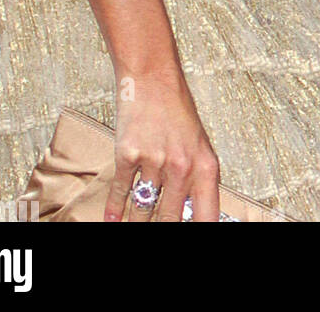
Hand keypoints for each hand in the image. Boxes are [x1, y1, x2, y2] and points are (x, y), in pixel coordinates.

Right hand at [104, 70, 220, 222]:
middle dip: (161, 229)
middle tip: (153, 232)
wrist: (153, 78)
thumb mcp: (199, 145)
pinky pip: (121, 192)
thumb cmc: (177, 112)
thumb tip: (190, 215)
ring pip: (143, 210)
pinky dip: (115, 210)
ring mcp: (154, 161)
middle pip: (170, 219)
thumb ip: (196, 180)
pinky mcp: (128, 155)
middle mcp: (182, 167)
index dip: (199, 232)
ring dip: (136, 224)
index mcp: (206, 166)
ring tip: (134, 227)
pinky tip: (113, 220)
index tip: (191, 240)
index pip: (206, 216)